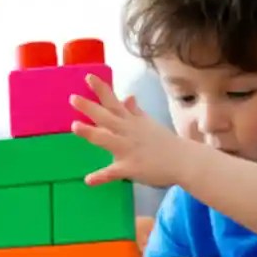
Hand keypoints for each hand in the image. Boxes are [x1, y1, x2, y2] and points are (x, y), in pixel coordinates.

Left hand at [70, 74, 189, 188]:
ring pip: (107, 139)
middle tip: (72, 98)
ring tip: (74, 126)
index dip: (101, 89)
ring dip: (90, 132)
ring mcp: (128, 149)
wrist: (184, 160)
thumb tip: (128, 97)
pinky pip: (113, 172)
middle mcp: (128, 131)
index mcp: (132, 121)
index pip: (114, 102)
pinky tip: (88, 179)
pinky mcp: (131, 168)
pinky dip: (101, 176)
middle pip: (106, 117)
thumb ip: (135, 112)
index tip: (88, 77)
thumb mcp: (149, 123)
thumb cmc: (165, 142)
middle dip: (89, 107)